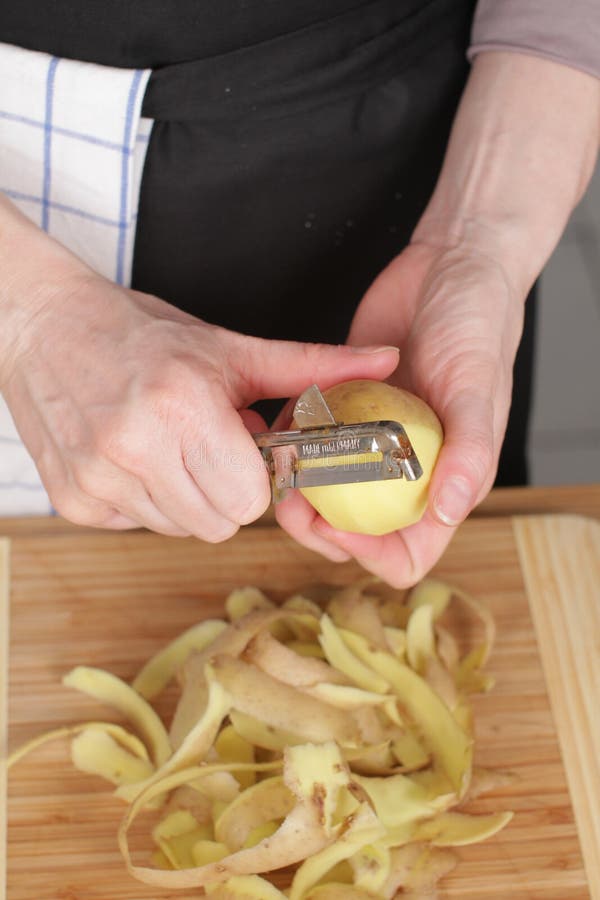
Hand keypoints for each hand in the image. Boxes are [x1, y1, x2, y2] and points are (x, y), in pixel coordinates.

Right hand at [0, 199, 399, 538]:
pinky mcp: (73, 500)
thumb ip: (311, 366)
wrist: (43, 326)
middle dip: (227, 492)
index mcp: (183, 405)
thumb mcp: (229, 348)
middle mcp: (134, 447)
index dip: (257, 481)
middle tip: (209, 447)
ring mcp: (97, 478)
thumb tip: (387, 362)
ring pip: (180, 529)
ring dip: (187, 497)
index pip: (250, 501)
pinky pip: (138, 525)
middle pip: (218, 524)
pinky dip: (147, 500)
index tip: (246, 450)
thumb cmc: (142, 334)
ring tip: (170, 445)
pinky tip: (135, 457)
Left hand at [276, 50, 599, 584]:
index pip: (408, 552)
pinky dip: (294, 439)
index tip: (337, 525)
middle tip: (293, 498)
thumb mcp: (477, 385)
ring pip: (327, 493)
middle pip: (357, 531)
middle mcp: (407, 469)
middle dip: (320, 527)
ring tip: (283, 462)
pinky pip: (312, 441)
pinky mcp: (346, 409)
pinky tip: (287, 419)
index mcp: (445, 479)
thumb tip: (453, 510)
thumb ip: (470, 450)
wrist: (450, 264)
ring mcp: (374, 442)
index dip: (371, 553)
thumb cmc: (478, 324)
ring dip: (300, 490)